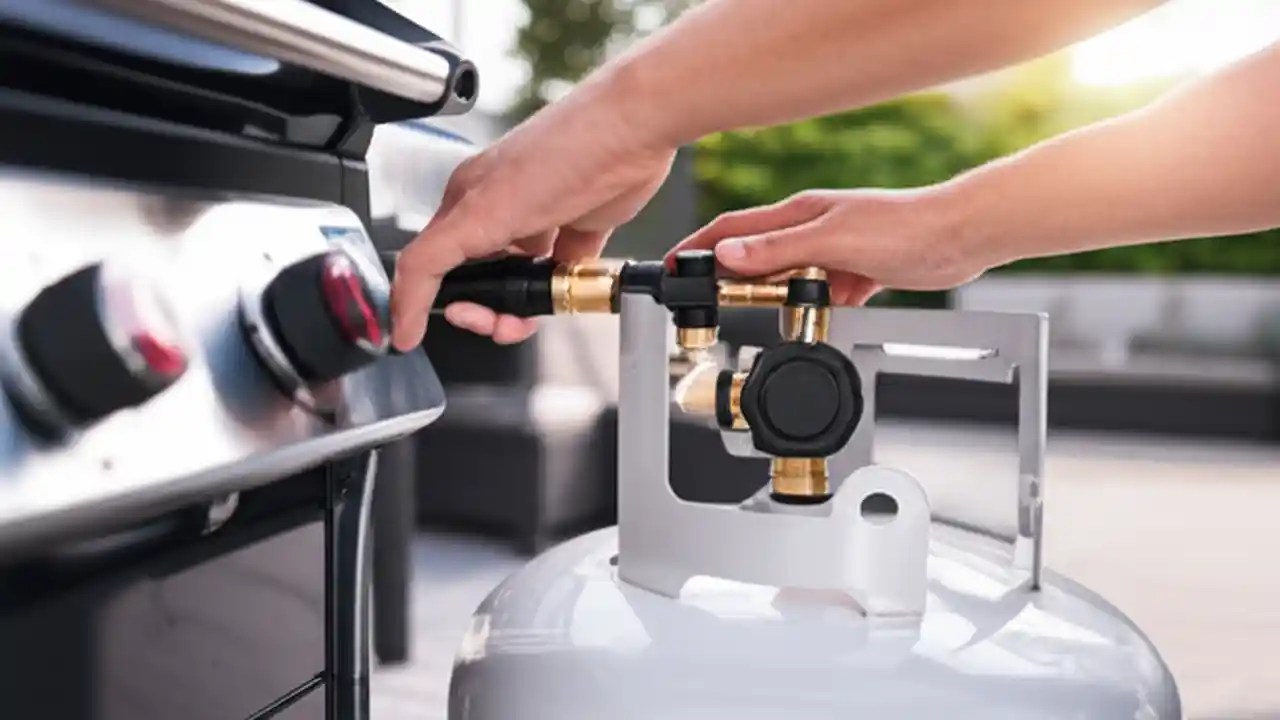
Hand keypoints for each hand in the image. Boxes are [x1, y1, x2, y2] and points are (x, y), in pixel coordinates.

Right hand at [390, 76, 674, 349]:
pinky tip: (564, 294)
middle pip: (477, 280)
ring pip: (517, 283)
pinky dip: (556, 294)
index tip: (411, 337)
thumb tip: (405, 297)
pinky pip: (558, 275)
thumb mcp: (482, 212)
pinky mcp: (578, 229)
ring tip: (526, 319)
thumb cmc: (562, 151)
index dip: (419, 303)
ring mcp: (540, 220)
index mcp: (468, 199)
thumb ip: (435, 257)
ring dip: (518, 309)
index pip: (429, 262)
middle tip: (495, 324)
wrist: (635, 131)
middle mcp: (500, 208)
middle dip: (481, 311)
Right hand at [668, 186, 990, 302]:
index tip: (671, 267)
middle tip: (699, 303)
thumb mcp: (832, 240)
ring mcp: (833, 249)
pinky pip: (819, 293)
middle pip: (753, 255)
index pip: (732, 229)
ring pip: (785, 278)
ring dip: (766, 297)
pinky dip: (808, 309)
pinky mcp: (857, 270)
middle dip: (723, 277)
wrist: (962, 236)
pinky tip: (810, 322)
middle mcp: (812, 228)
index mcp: (799, 214)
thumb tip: (726, 254)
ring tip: (750, 320)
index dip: (697, 247)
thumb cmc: (908, 228)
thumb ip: (778, 250)